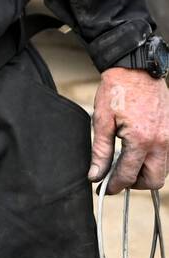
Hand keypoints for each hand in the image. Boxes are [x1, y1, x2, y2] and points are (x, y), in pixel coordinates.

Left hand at [88, 67, 168, 192]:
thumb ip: (100, 151)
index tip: (104, 188)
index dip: (115, 185)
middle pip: (154, 180)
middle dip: (135, 184)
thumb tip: (95, 175)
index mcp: (141, 140)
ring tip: (126, 163)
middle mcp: (162, 142)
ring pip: (162, 170)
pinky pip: (167, 156)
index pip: (129, 175)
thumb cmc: (116, 91)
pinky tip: (137, 151)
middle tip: (118, 178)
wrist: (136, 69)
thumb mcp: (101, 121)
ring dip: (145, 172)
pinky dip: (153, 160)